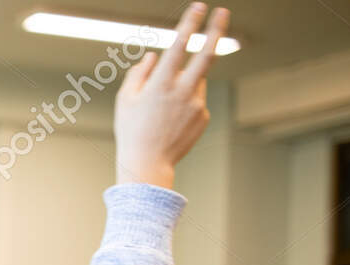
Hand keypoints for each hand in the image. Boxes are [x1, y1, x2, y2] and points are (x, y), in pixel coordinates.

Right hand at [113, 4, 228, 188]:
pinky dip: (185, 105)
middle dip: (216, 29)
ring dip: (184, 84)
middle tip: (223, 12)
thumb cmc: (131, 131)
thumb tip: (154, 55)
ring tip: (164, 110)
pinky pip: (196, 101)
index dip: (190, 23)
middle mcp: (183, 90)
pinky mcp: (204, 116)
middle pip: (207, 53)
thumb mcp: (126, 100)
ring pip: (195, 81)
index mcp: (161, 83)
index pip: (180, 44)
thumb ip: (139, 73)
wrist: (148, 164)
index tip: (199, 7)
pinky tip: (170, 123)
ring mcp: (197, 103)